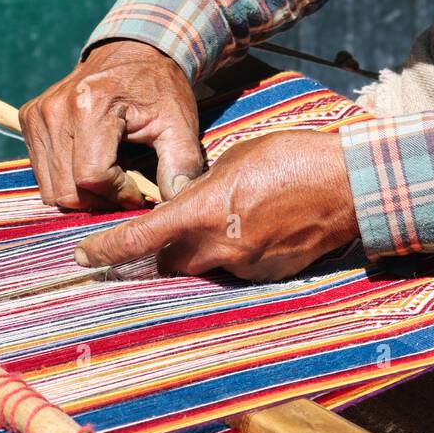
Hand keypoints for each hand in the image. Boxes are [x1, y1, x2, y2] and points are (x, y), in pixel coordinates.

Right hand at [19, 40, 203, 209]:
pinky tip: (92, 163)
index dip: (119, 195)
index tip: (139, 193)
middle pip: (67, 190)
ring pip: (50, 189)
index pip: (92, 178)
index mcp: (91, 107)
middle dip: (100, 201)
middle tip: (125, 191)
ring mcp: (37, 115)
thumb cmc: (158, 87)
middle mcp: (56, 110)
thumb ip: (181, 162)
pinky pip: (42, 173)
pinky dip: (66, 180)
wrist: (132, 50)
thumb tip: (176, 199)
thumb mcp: (179, 121)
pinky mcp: (29, 119)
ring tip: (111, 178)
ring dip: (82, 194)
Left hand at [74, 130, 358, 281]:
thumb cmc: (292, 158)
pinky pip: (238, 269)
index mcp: (204, 210)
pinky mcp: (270, 275)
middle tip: (176, 227)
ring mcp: (247, 265)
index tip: (85, 256)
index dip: (108, 250)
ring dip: (205, 249)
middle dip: (165, 249)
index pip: (142, 238)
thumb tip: (187, 204)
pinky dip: (237, 252)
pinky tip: (258, 227)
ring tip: (233, 216)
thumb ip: (203, 187)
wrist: (348, 184)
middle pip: (170, 261)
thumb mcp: (235, 160)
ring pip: (205, 265)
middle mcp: (220, 246)